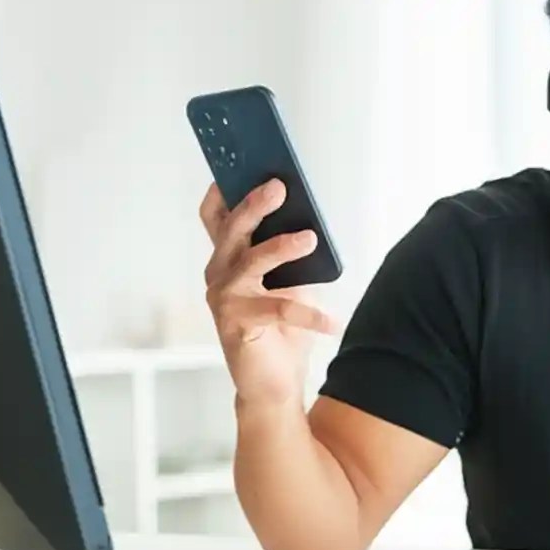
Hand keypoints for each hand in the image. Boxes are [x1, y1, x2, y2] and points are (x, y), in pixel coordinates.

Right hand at [199, 178, 340, 405]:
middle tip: (278, 186)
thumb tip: (308, 224)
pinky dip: (310, 316)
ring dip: (281, 247)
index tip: (235, 165)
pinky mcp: (237, 326)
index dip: (222, 192)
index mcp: (228, 260)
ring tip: (309, 237)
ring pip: (251, 262)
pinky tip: (333, 322)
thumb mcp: (289, 284)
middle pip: (233, 232)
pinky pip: (278, 311)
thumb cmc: (281, 331)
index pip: (216, 219)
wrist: (273, 385)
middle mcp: (219, 276)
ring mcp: (224, 300)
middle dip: (254, 205)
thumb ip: (289, 255)